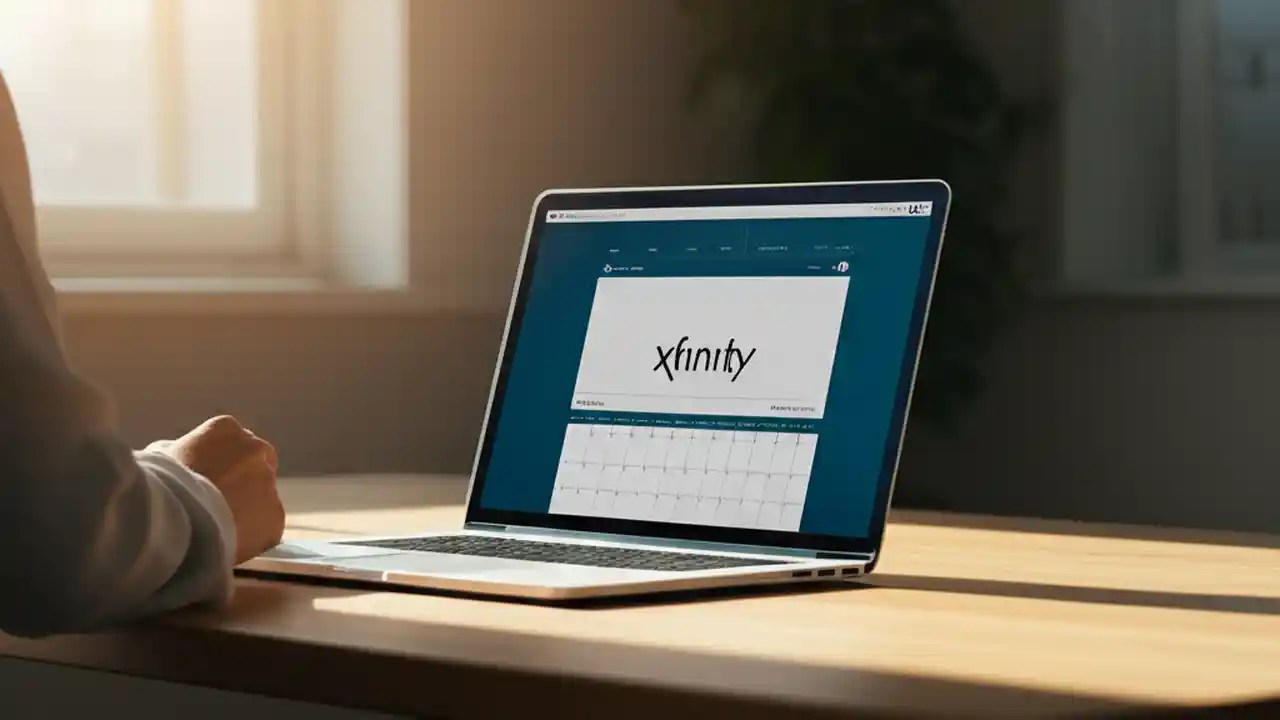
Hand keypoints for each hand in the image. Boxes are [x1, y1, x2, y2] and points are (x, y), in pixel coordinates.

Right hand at [162, 415, 284, 563]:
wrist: (172, 520)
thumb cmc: (157, 484)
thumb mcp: (158, 457)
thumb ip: (176, 451)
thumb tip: (175, 454)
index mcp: (225, 429)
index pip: (231, 442)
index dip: (219, 464)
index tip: (207, 481)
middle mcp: (255, 450)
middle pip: (255, 465)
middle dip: (242, 482)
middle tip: (218, 505)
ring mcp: (268, 482)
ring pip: (262, 497)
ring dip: (247, 510)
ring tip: (218, 529)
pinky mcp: (275, 516)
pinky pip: (266, 527)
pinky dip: (252, 536)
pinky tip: (228, 544)